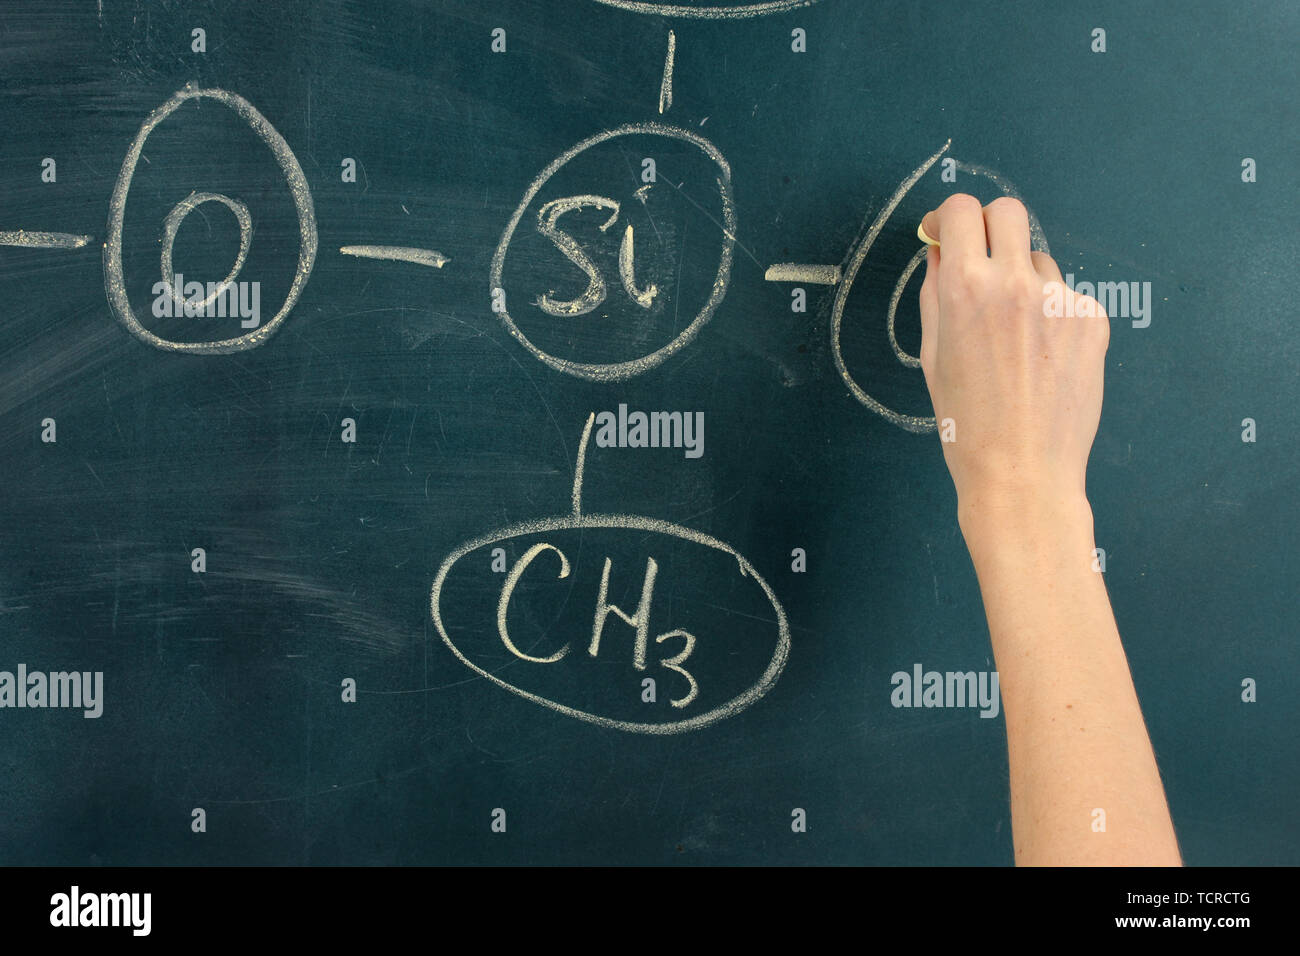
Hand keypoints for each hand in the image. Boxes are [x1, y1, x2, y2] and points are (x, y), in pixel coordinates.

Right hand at [918, 194, 1109, 542]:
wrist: (1022, 472)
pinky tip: (1040, 357)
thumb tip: (942, 255)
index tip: (944, 234)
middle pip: (1008, 212)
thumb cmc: (966, 425)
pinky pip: (1066, 297)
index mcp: (966, 289)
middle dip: (988, 228)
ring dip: (1021, 279)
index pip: (961, 210)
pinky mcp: (1093, 320)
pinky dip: (1050, 314)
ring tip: (1013, 335)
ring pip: (1038, 260)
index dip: (948, 218)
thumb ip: (936, 295)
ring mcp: (1061, 300)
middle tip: (980, 261)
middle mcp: (1016, 283)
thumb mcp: (933, 355)